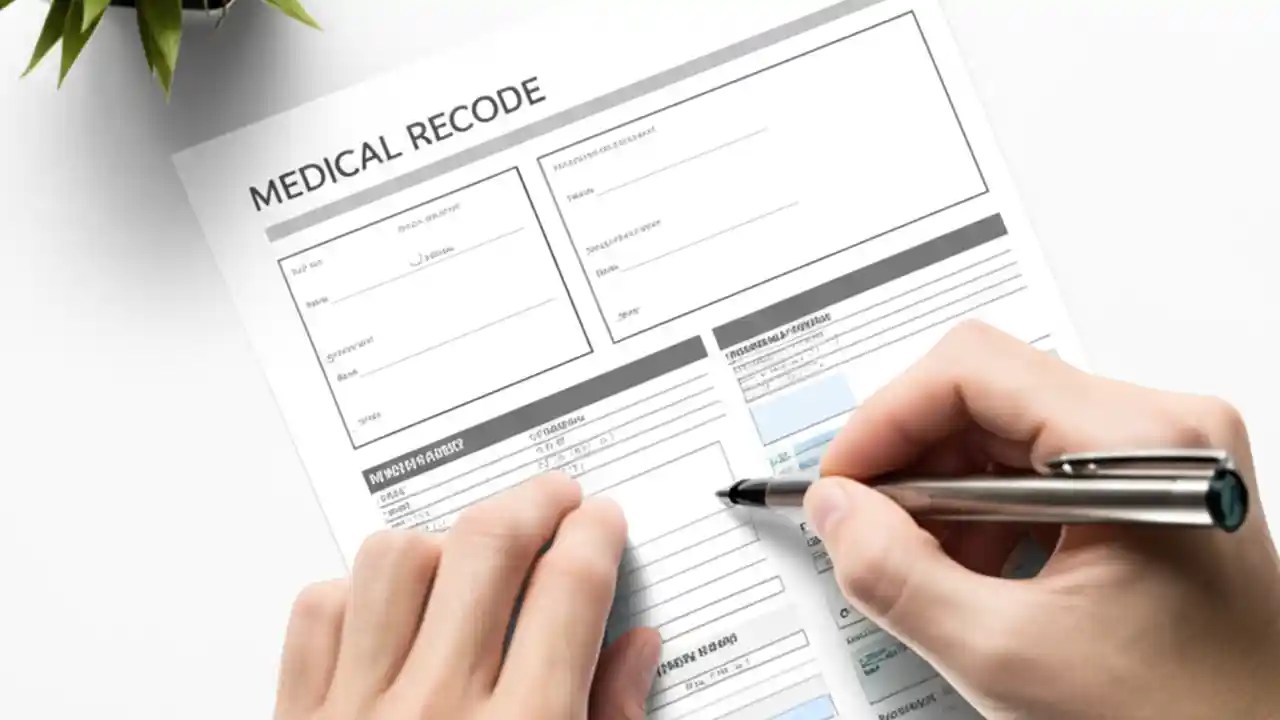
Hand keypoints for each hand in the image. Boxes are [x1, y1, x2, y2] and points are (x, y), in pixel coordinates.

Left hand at [274, 472, 659, 719]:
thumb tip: (635, 649)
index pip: (570, 587)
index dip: (595, 533)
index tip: (600, 520)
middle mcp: (439, 711)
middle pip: (488, 547)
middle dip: (534, 502)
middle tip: (553, 500)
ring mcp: (358, 712)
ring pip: (395, 560)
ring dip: (442, 545)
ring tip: (466, 558)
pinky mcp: (300, 719)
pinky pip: (319, 614)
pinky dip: (357, 596)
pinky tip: (392, 610)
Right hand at [805, 321, 1279, 718]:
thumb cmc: (1186, 719)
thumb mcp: (1009, 656)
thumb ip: (897, 576)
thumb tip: (838, 512)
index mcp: (1141, 446)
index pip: (971, 369)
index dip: (885, 421)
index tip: (843, 480)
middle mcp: (1161, 428)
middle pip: (985, 390)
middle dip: (911, 461)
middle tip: (866, 525)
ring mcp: (1160, 453)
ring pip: (1004, 428)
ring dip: (944, 492)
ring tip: (928, 566)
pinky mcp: (1149, 484)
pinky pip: (1037, 465)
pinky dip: (985, 512)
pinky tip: (977, 571)